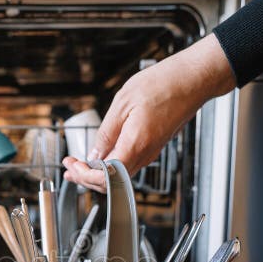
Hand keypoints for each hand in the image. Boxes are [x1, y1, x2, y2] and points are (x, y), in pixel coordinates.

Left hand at [62, 33, 235, 191]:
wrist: (192, 79)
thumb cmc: (163, 84)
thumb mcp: (122, 103)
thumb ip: (106, 134)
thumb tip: (93, 155)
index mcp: (135, 145)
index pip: (105, 178)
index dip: (84, 175)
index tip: (71, 165)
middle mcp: (145, 154)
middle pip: (111, 183)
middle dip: (86, 178)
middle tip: (70, 167)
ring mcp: (150, 152)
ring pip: (119, 175)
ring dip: (97, 173)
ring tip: (79, 164)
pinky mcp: (153, 146)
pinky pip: (128, 164)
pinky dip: (110, 165)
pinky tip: (100, 155)